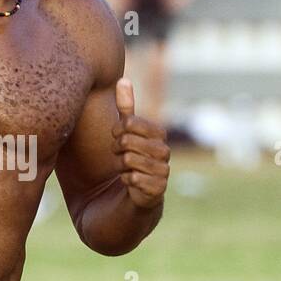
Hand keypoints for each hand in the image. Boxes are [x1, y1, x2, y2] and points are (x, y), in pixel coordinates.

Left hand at [111, 78, 169, 209]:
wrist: (126, 201)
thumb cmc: (126, 163)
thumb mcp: (124, 134)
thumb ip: (126, 109)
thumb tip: (123, 79)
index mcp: (158, 136)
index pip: (132, 123)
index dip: (119, 130)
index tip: (116, 138)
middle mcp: (164, 153)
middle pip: (129, 141)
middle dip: (117, 149)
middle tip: (119, 157)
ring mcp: (163, 173)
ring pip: (131, 160)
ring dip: (121, 166)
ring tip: (125, 170)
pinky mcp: (158, 192)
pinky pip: (135, 179)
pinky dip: (126, 181)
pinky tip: (129, 184)